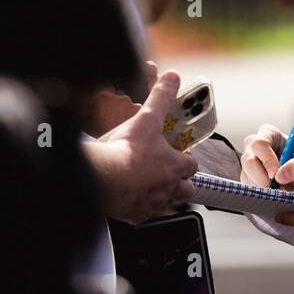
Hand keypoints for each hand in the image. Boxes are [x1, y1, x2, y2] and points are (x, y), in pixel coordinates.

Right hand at [92, 72, 197, 223]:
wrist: (101, 178)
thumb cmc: (125, 152)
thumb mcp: (146, 118)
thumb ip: (161, 97)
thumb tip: (173, 78)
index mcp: (175, 166)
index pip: (192, 165)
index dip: (186, 158)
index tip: (178, 153)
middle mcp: (168, 188)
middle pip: (186, 190)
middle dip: (180, 183)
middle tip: (166, 173)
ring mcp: (152, 204)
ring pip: (166, 204)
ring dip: (161, 196)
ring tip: (147, 186)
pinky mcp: (135, 215)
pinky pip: (143, 215)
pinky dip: (138, 208)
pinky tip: (128, 199)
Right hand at [241, 124, 293, 191]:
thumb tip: (280, 175)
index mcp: (270, 134)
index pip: (260, 144)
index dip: (266, 159)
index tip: (275, 174)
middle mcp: (255, 145)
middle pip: (248, 160)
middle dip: (261, 177)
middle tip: (274, 188)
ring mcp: (249, 161)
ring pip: (247, 175)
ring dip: (262, 186)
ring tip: (279, 189)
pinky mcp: (247, 176)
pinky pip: (248, 186)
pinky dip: (260, 192)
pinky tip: (273, 191)